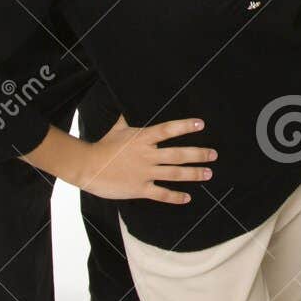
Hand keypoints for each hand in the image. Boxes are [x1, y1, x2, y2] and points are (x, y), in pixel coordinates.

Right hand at [75, 114, 214, 202]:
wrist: (87, 167)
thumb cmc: (103, 147)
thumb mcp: (117, 129)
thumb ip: (127, 118)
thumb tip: (128, 103)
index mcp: (142, 138)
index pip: (168, 130)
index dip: (185, 126)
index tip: (201, 124)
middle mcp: (147, 155)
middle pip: (178, 154)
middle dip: (198, 154)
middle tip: (213, 155)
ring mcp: (145, 172)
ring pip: (174, 174)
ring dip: (193, 174)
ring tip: (208, 174)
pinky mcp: (140, 188)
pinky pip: (161, 194)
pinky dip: (175, 196)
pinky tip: (187, 197)